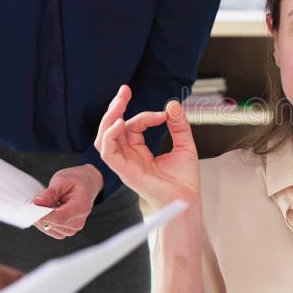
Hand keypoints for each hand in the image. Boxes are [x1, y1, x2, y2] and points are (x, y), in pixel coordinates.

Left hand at [32, 164, 102, 238]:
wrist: (87, 183)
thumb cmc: (77, 181)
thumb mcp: (62, 180)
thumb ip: (50, 192)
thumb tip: (38, 202)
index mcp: (81, 207)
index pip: (60, 218)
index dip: (43, 216)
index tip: (32, 209)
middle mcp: (79, 220)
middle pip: (54, 224)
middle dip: (40, 215)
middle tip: (34, 204)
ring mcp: (74, 227)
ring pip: (50, 229)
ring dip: (42, 219)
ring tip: (44, 206)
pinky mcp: (68, 229)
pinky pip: (51, 230)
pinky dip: (45, 222)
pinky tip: (46, 211)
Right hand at [94, 85, 199, 209]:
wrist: (188, 201)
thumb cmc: (184, 181)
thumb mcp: (185, 145)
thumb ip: (178, 125)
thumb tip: (172, 104)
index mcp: (139, 152)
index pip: (133, 126)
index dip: (146, 115)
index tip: (164, 114)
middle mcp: (129, 158)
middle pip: (112, 129)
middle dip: (116, 108)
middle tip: (124, 90)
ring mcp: (125, 165)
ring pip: (105, 139)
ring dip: (110, 118)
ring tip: (119, 103)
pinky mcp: (125, 173)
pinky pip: (109, 153)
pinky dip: (110, 137)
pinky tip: (119, 123)